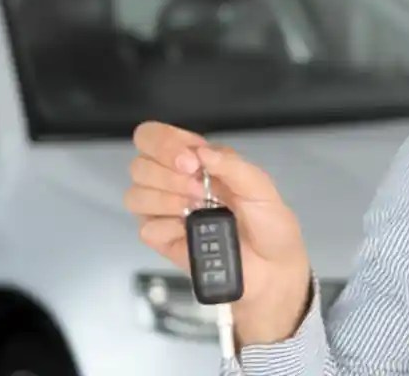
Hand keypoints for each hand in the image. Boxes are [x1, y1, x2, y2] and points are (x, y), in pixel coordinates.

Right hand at [124, 121, 313, 344]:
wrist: (272, 270)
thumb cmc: (270, 224)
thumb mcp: (260, 187)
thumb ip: (232, 165)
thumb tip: (202, 152)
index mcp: (198, 161)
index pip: (155, 138)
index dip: (163, 143)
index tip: (191, 161)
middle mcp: (176, 182)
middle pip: (139, 164)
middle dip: (168, 173)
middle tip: (200, 190)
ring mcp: (166, 212)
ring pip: (136, 194)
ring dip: (165, 198)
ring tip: (197, 208)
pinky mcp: (163, 241)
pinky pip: (146, 227)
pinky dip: (168, 226)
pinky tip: (188, 229)